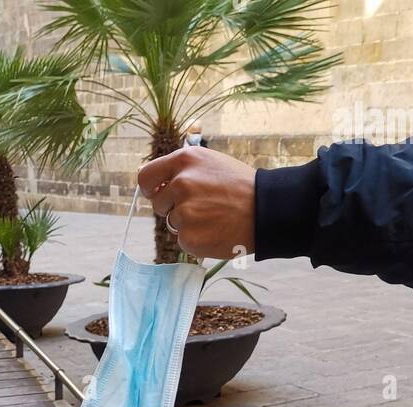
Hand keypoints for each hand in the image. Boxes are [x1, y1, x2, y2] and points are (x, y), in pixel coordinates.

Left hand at [137, 146, 255, 259]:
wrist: (266, 209)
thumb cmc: (240, 186)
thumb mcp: (210, 163)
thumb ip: (183, 171)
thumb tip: (158, 185)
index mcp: (184, 160)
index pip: (146, 177)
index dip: (150, 189)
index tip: (157, 194)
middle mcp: (180, 183)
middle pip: (158, 204)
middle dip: (172, 208)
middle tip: (201, 208)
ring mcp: (184, 211)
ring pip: (172, 223)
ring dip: (188, 224)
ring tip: (213, 218)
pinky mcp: (189, 236)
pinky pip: (183, 240)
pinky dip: (196, 240)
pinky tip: (215, 231)